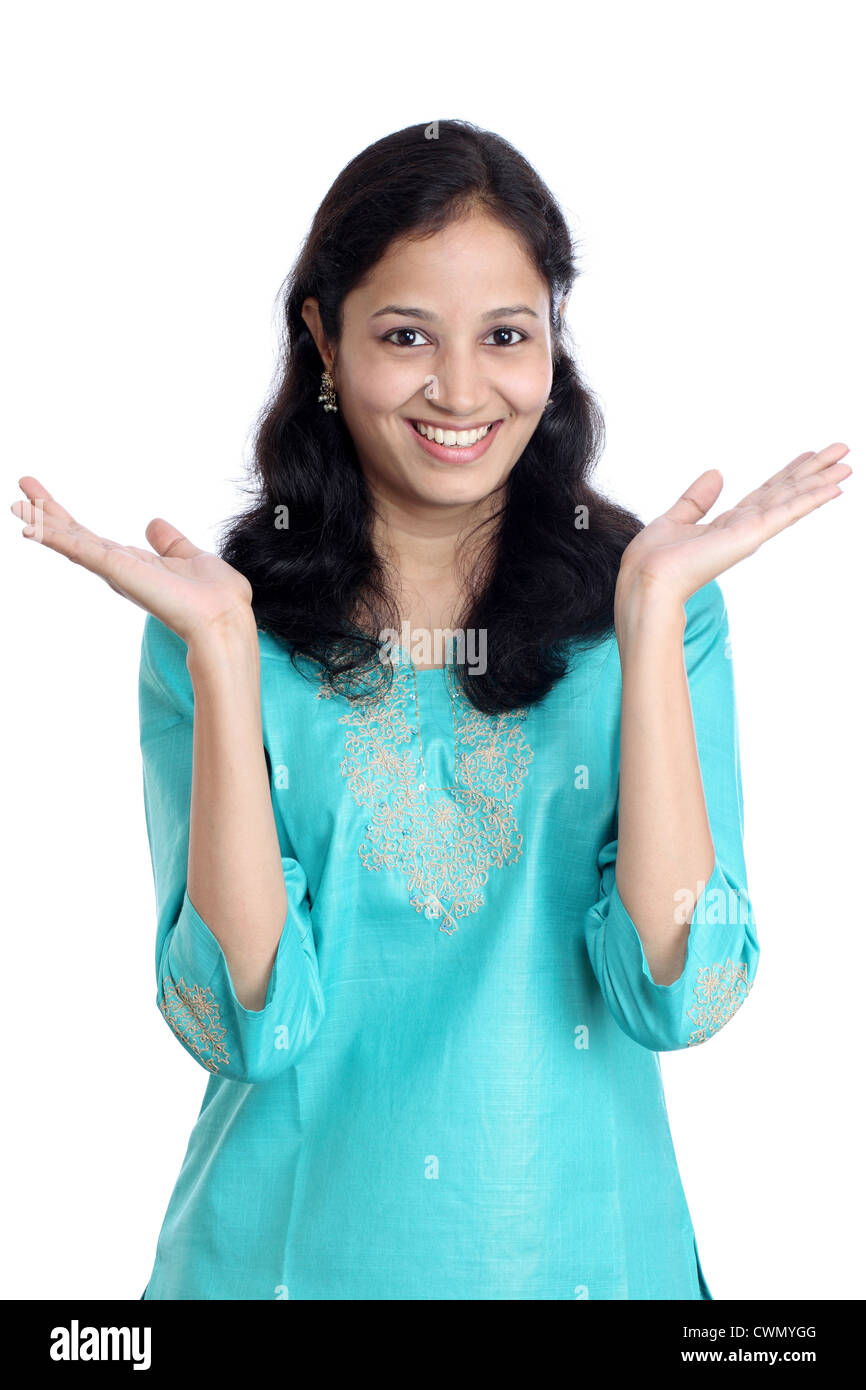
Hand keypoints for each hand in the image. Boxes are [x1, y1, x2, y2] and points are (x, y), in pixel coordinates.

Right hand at [10, 475, 253, 645]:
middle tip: (22, 487)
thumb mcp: (191, 557)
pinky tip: (31, 526)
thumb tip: (152, 523)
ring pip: (71, 542)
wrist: (225, 619)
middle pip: (75, 537)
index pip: (93, 539)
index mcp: (134, 565)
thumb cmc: (217, 598)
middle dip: (48, 514)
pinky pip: (80, 550)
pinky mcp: (117, 571)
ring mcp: (116, 571)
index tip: (45, 500)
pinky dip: (55, 537)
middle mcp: (120, 570)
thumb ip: (171, 543)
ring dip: (43, 523)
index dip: (69, 521)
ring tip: (16, 504)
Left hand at [616, 443, 852, 606]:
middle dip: (814, 471)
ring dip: (821, 481)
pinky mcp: (751, 534)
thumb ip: (697, 499)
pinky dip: (812, 498)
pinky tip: (834, 487)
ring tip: (847, 464)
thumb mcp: (675, 519)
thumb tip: (717, 473)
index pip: (766, 493)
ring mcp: (751, 531)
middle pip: (786, 491)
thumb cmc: (653, 560)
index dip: (788, 474)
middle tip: (842, 451)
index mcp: (728, 524)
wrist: (647, 581)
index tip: (808, 456)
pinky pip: (787, 511)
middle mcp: (745, 526)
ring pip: (793, 498)